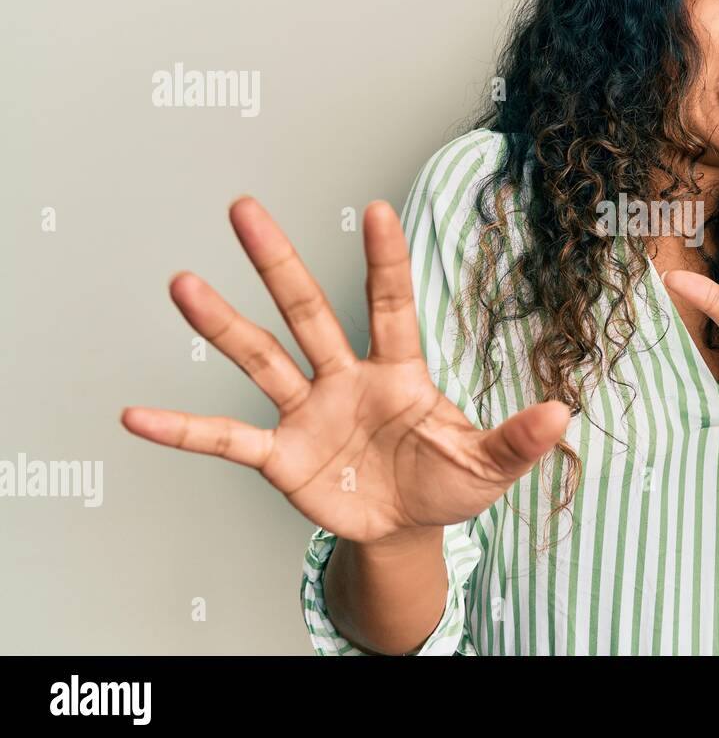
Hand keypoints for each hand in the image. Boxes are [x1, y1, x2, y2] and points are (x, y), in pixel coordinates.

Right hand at [121, 197, 570, 544]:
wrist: (406, 529)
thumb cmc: (446, 484)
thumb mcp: (489, 465)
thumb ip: (518, 438)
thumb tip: (563, 411)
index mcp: (400, 373)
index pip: (390, 305)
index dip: (385, 260)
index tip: (376, 208)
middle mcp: (345, 379)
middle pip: (308, 311)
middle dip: (278, 262)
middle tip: (244, 208)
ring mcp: (308, 414)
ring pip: (260, 358)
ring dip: (221, 325)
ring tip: (183, 284)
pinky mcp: (281, 458)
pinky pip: (227, 438)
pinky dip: (184, 430)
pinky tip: (137, 415)